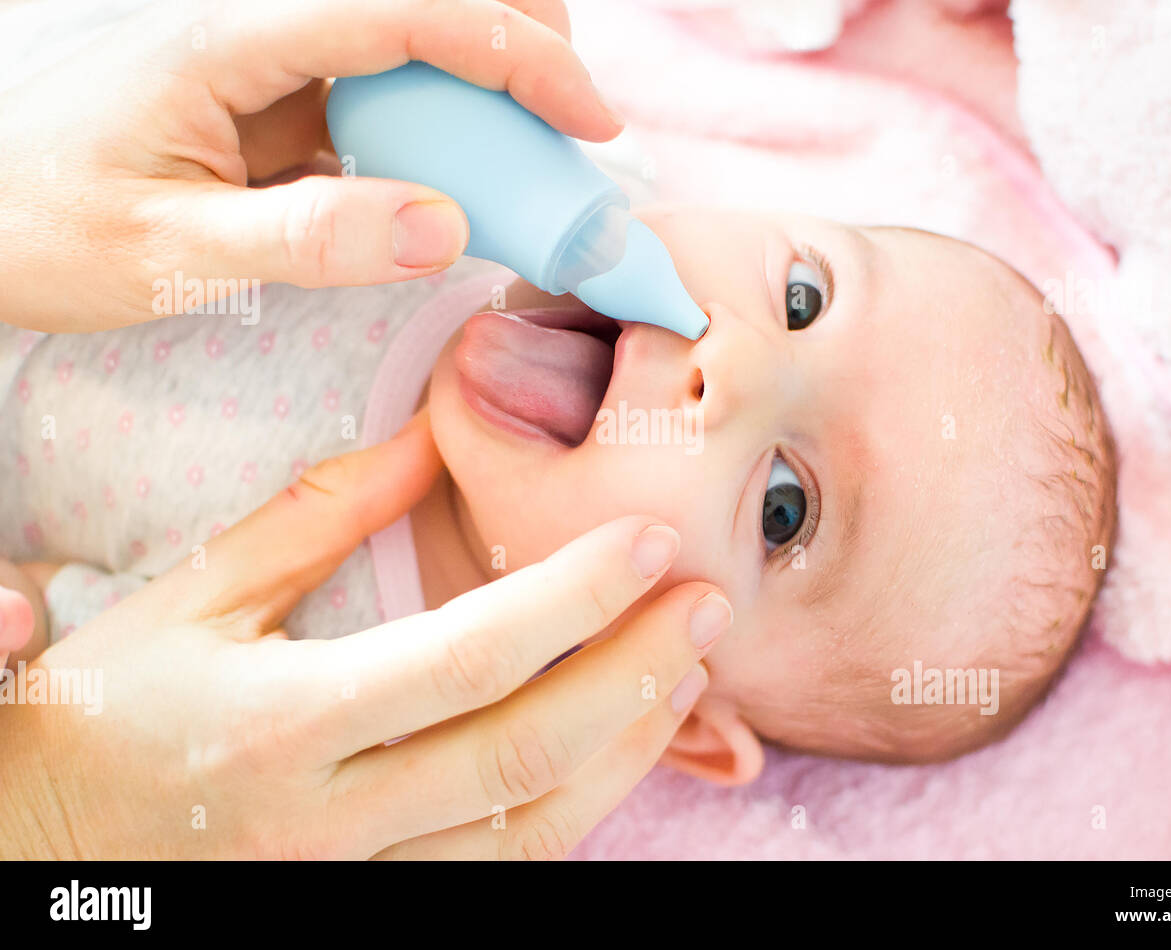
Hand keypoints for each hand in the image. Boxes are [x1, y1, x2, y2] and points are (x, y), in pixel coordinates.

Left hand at [0, 0, 622, 332]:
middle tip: (573, 121)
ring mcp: (265, 49)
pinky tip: (456, 178)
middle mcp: (255, 19)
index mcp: (228, 33)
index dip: (519, 55)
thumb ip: (310, 240)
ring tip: (533, 152)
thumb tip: (449, 227)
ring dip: (486, 75)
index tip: (590, 122)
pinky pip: (380, 81)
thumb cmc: (42, 228)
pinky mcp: (268, 86)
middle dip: (521, 33)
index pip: (408, 9)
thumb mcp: (171, 255)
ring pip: (410, 28)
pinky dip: (440, 119)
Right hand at [0, 411, 728, 858]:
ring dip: (628, 749)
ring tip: (688, 670)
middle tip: (709, 603)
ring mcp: (356, 882)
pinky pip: (503, 868)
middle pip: (523, 753)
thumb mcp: (193, 597)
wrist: (39, 843)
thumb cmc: (108, 705)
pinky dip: (577, 805)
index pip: (465, 660)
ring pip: (532, 829)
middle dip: (634, 676)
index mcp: (281, 726)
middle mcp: (329, 822)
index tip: (647, 542)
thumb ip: (316, 517)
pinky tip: (620, 745)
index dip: (572, 599)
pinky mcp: (373, 904)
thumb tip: (430, 434)